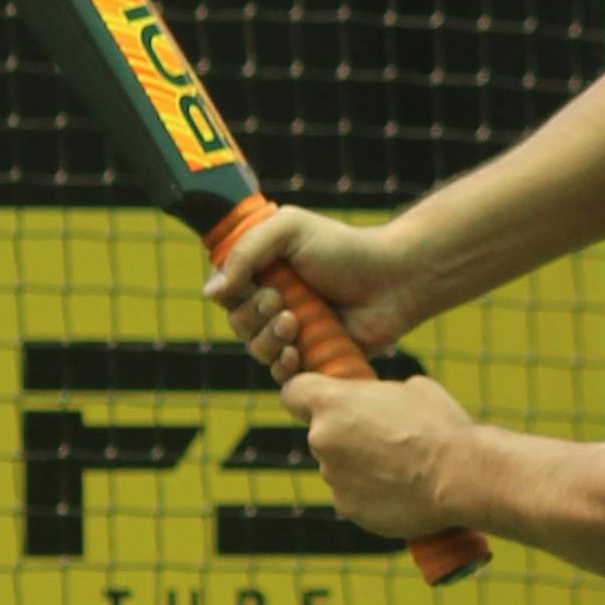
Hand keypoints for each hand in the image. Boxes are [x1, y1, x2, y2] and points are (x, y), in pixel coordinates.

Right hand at [205, 203, 432, 380]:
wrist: (392, 280)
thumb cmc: (344, 249)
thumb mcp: (289, 229)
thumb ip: (245, 251)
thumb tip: (211, 292)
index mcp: (264, 271)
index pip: (225, 291)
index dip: (232, 293)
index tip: (254, 285)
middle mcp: (274, 302)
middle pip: (237, 323)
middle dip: (253, 316)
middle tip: (281, 302)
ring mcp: (293, 332)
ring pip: (257, 349)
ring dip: (269, 339)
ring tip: (295, 323)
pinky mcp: (312, 359)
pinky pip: (281, 375)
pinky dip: (283, 366)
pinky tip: (297, 353)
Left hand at [285, 365, 471, 542]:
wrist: (460, 477)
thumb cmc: (439, 426)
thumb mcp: (411, 388)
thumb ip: (379, 394)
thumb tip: (379, 403)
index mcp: (332, 403)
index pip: (293, 392)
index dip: (305, 394)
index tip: (320, 400)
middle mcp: (322, 439)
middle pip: (322, 434)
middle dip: (346, 435)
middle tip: (386, 438)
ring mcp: (332, 478)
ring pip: (338, 467)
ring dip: (360, 466)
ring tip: (402, 468)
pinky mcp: (347, 508)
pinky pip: (352, 496)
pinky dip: (370, 494)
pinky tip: (401, 491)